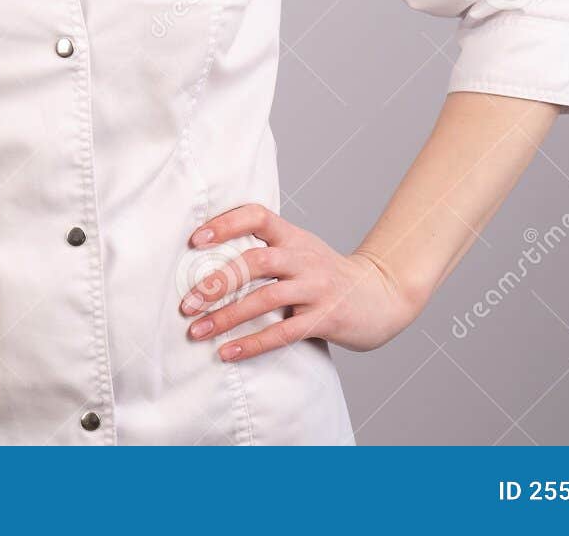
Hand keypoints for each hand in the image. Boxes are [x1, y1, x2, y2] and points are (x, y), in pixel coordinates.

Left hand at [178, 203, 420, 360]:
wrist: (382, 295)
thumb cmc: (328, 274)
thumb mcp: (301, 249)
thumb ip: (267, 248)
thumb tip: (209, 256)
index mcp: (293, 236)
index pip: (257, 215)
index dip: (225, 223)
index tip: (194, 241)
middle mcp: (304, 258)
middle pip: (255, 262)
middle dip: (216, 283)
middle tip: (186, 303)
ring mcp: (316, 288)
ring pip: (265, 299)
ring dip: (226, 317)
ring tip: (196, 331)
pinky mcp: (326, 319)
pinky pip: (284, 333)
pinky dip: (252, 344)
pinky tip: (227, 353)